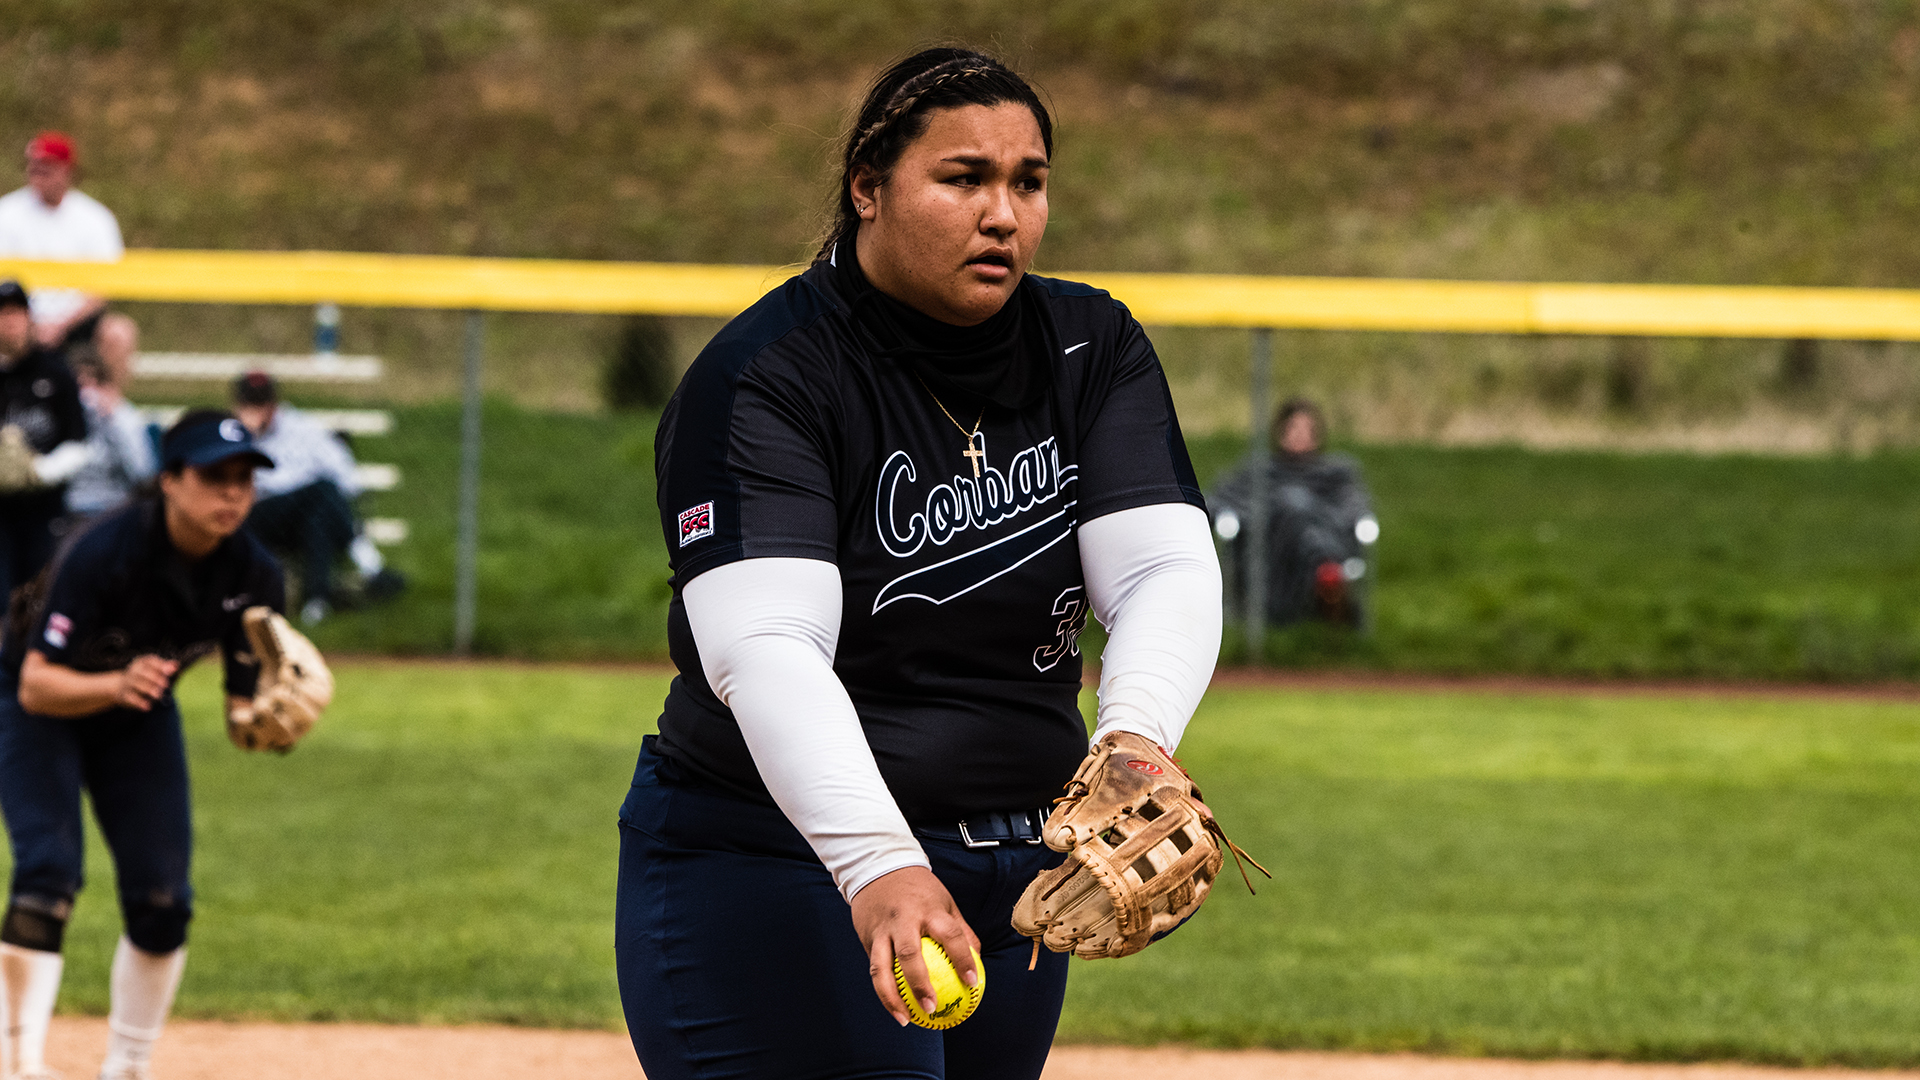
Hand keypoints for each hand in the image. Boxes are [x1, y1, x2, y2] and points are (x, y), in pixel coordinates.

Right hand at [114, 655, 178, 710]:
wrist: (121, 687)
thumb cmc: (145, 677)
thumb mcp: (155, 670)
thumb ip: (166, 667)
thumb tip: (176, 665)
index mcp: (143, 662)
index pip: (151, 661)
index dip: (161, 665)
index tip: (172, 671)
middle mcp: (134, 670)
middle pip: (143, 672)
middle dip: (155, 677)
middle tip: (166, 685)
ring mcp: (128, 682)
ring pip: (136, 683)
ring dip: (148, 689)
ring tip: (158, 695)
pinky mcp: (124, 695)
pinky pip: (131, 698)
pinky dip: (139, 702)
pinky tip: (148, 707)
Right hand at [848, 865, 980, 1026]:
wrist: (878, 868)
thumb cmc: (919, 890)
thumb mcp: (944, 902)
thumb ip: (960, 929)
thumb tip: (978, 959)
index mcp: (929, 909)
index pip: (950, 935)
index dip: (962, 959)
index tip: (971, 982)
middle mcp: (903, 919)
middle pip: (909, 954)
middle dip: (920, 984)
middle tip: (932, 1008)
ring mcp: (881, 929)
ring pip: (881, 967)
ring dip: (891, 997)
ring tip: (905, 1019)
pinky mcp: (867, 937)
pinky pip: (874, 967)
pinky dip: (883, 990)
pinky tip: (894, 1007)